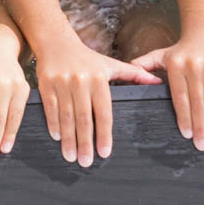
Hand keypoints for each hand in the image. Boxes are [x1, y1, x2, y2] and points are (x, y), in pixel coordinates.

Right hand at [35, 35, 161, 167]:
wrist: (57, 42)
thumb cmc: (87, 58)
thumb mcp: (111, 64)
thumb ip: (134, 74)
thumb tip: (157, 82)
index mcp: (99, 79)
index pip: (104, 112)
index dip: (104, 134)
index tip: (105, 153)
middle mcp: (81, 81)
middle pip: (84, 118)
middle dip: (85, 142)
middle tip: (86, 163)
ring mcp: (62, 83)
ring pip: (66, 116)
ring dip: (68, 138)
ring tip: (71, 157)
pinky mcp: (46, 84)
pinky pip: (50, 107)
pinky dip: (53, 123)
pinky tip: (57, 138)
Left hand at [132, 35, 203, 150]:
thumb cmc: (181, 49)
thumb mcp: (161, 54)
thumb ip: (145, 65)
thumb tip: (129, 73)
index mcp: (176, 66)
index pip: (180, 97)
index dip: (184, 118)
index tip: (186, 135)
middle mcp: (194, 66)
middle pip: (198, 102)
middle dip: (200, 126)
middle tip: (202, 145)